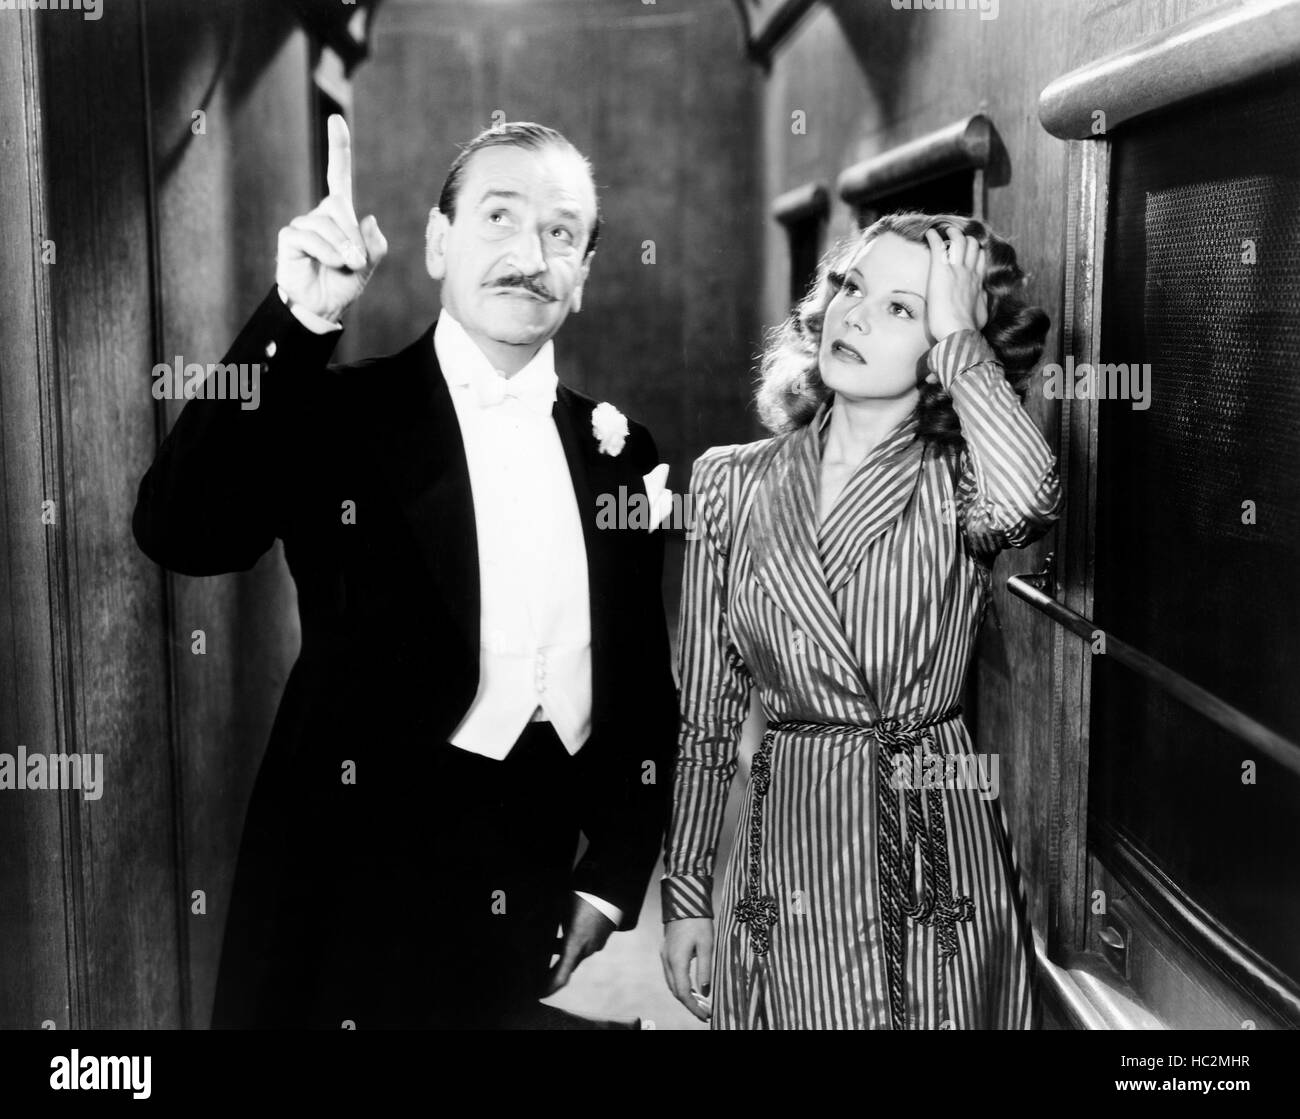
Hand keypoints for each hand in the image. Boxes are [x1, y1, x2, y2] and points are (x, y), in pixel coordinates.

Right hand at [275, 114, 387, 321]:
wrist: (323, 307)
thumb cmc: (344, 283)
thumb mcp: (368, 264)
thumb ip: (375, 244)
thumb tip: (369, 218)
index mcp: (340, 215)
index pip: (337, 174)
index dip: (337, 148)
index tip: (336, 119)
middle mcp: (320, 215)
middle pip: (338, 205)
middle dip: (352, 235)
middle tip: (357, 261)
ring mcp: (303, 225)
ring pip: (325, 224)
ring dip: (341, 248)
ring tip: (345, 266)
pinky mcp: (289, 238)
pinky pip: (309, 236)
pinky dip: (325, 251)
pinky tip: (329, 263)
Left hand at [543, 894, 615, 994]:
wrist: (612, 888)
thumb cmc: (583, 896)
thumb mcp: (557, 903)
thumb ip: (538, 915)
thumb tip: (522, 923)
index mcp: (575, 944)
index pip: (561, 976)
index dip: (549, 987)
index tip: (538, 994)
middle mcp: (587, 949)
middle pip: (566, 966)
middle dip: (551, 970)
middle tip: (536, 971)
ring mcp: (596, 943)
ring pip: (575, 954)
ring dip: (561, 953)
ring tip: (547, 945)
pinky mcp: (601, 936)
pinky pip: (584, 947)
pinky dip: (572, 945)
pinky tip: (563, 934)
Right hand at [660, 917, 713, 1021]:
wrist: (684, 901)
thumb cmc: (698, 921)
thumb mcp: (707, 945)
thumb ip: (705, 969)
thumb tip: (705, 991)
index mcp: (677, 961)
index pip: (683, 993)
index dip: (694, 1007)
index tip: (706, 1016)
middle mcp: (667, 960)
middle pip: (676, 991)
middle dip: (690, 1004)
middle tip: (705, 1012)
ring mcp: (664, 955)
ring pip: (672, 983)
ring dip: (685, 995)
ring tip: (701, 1003)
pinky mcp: (666, 950)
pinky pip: (671, 974)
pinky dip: (681, 984)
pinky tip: (693, 986)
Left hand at [922, 225, 988, 356]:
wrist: (958, 330)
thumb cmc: (969, 327)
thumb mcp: (981, 312)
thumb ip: (981, 301)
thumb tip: (981, 299)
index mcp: (977, 281)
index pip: (980, 256)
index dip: (974, 250)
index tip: (966, 250)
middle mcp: (969, 271)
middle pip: (971, 244)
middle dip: (963, 238)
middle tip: (952, 237)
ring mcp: (956, 269)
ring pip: (959, 240)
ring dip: (951, 233)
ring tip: (943, 231)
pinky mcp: (941, 271)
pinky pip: (938, 245)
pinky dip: (933, 236)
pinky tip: (929, 233)